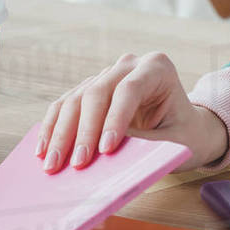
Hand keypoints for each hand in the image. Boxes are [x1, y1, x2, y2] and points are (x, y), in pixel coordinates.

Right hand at [35, 52, 228, 173]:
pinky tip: (43, 151)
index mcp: (157, 68)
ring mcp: (107, 75)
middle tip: (77, 164)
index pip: (129, 89)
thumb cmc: (186, 135)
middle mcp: (128, 65)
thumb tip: (105, 152)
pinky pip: (65, 106)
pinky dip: (53, 128)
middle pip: (97, 92)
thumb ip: (144, 142)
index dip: (114, 119)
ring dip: (61, 133)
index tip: (105, 150)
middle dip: (83, 131)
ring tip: (52, 164)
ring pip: (76, 99)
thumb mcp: (175, 141)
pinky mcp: (90, 90)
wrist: (185, 128)